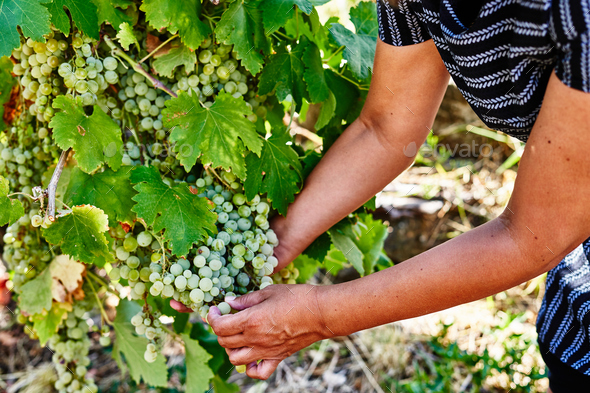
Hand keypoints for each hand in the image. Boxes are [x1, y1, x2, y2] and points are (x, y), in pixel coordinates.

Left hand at [208, 284, 331, 379]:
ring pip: (235, 359)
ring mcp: (266, 351)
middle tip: (224, 318)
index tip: (215, 309)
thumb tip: (229, 302)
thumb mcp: (269, 291)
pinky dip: (250, 368)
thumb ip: (246, 299)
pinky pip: (258, 372)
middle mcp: (256, 339)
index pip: (220, 326)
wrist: (322, 313)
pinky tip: (251, 356)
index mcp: (252, 320)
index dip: (212, 317)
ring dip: (229, 348)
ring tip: (235, 335)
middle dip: (219, 329)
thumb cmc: (298, 297)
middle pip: (224, 341)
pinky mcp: (278, 357)